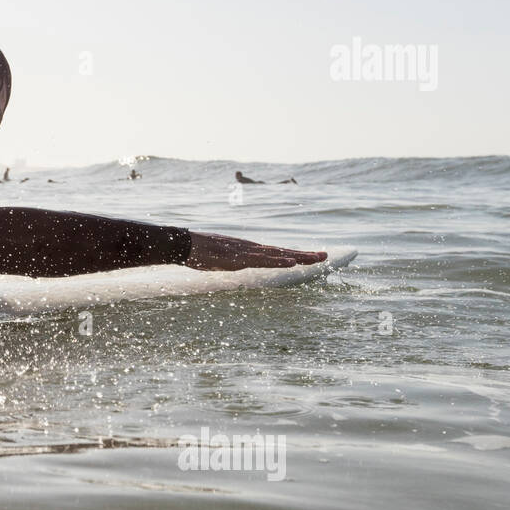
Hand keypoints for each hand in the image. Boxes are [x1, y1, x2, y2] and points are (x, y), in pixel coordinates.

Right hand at [185, 232, 326, 270]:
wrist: (182, 244)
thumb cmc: (198, 252)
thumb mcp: (220, 259)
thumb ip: (231, 260)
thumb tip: (236, 265)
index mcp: (248, 249)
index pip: (276, 252)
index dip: (295, 254)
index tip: (312, 256)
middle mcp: (250, 248)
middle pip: (282, 251)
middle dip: (304, 254)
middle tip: (326, 256)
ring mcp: (244, 252)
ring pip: (276, 255)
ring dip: (297, 256)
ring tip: (316, 258)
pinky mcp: (237, 258)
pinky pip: (261, 261)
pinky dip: (278, 261)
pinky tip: (290, 262)